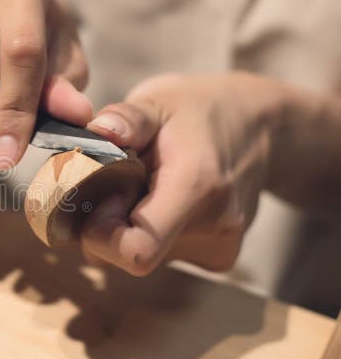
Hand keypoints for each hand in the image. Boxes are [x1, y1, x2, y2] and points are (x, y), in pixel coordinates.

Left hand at [81, 73, 288, 275]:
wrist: (260, 126)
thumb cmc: (200, 110)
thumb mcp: (160, 100)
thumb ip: (127, 118)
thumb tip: (98, 128)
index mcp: (196, 186)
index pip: (136, 250)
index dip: (100, 235)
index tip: (98, 198)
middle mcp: (215, 226)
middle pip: (133, 255)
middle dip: (111, 225)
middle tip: (119, 182)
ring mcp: (221, 247)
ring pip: (147, 257)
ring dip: (131, 227)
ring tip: (148, 184)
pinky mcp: (220, 257)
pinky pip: (166, 256)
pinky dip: (153, 232)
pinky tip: (165, 199)